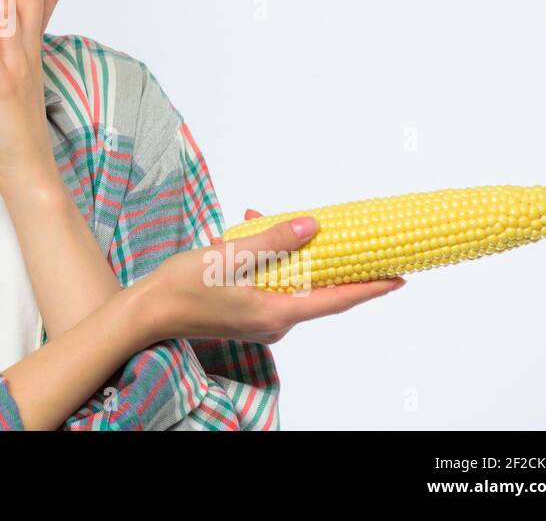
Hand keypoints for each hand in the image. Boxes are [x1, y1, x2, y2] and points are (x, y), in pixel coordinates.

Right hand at [132, 210, 406, 346]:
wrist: (145, 312)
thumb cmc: (182, 288)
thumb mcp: (230, 257)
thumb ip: (275, 241)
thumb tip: (314, 226)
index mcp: (277, 313)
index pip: (337, 299)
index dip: (371, 288)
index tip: (400, 277)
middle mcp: (273, 322)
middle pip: (316, 289)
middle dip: (323, 256)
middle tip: (341, 233)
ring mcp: (257, 319)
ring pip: (287, 281)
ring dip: (283, 251)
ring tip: (261, 222)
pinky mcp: (242, 313)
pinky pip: (266, 283)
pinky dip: (262, 259)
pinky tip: (240, 235)